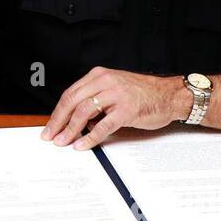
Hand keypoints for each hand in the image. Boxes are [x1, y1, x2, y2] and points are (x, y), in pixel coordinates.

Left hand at [42, 68, 186, 149]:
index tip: (50, 125)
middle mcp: (105, 82)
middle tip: (50, 135)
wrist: (169, 95)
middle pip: (72, 101)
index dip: (57, 112)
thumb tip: (74, 119)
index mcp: (99, 76)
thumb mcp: (114, 89)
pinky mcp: (127, 109)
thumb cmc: (143, 94)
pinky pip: (103, 125)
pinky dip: (90, 137)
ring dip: (70, 129)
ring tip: (63, 141)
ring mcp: (116, 95)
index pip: (70, 94)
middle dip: (58, 121)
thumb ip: (95, 98)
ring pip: (84, 112)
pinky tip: (82, 144)